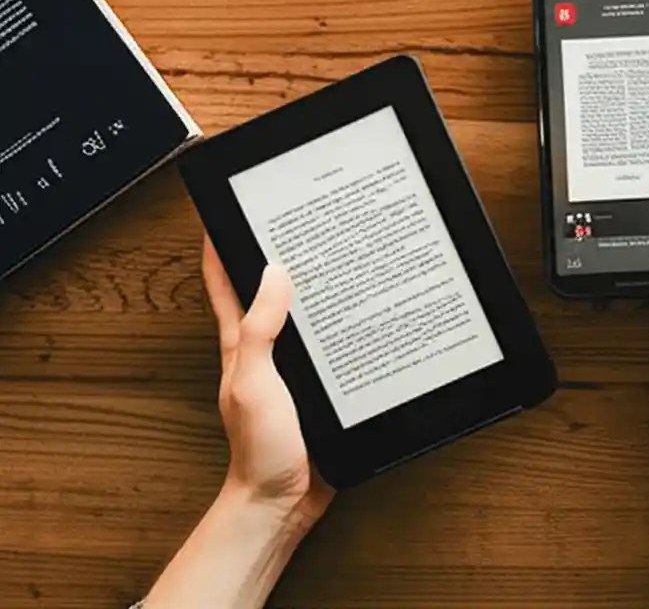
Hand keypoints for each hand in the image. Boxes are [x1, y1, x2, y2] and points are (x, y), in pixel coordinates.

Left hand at [203, 239, 333, 524]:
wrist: (283, 500)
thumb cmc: (260, 449)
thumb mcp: (254, 382)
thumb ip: (261, 330)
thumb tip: (275, 273)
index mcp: (240, 345)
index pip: (225, 283)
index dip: (220, 245)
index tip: (227, 211)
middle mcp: (265, 352)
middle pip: (265, 292)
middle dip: (275, 255)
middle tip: (296, 221)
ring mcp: (293, 371)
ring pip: (303, 319)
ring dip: (316, 291)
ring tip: (338, 255)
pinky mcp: (320, 389)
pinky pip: (331, 348)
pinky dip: (344, 328)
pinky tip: (365, 317)